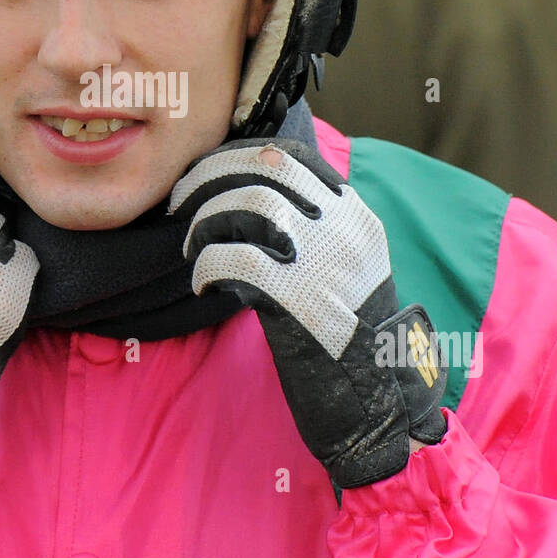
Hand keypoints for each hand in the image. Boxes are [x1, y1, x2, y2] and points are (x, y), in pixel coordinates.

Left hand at [168, 138, 445, 491]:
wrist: (376, 401)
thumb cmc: (346, 337)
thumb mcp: (342, 268)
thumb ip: (308, 229)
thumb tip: (239, 196)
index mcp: (353, 215)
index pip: (289, 157)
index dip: (236, 157)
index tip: (206, 174)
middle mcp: (344, 227)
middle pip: (265, 167)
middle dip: (210, 176)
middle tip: (180, 203)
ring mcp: (325, 260)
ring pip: (250, 204)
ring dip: (206, 221)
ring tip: (191, 248)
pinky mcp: (301, 298)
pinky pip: (236, 260)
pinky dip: (207, 266)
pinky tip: (203, 284)